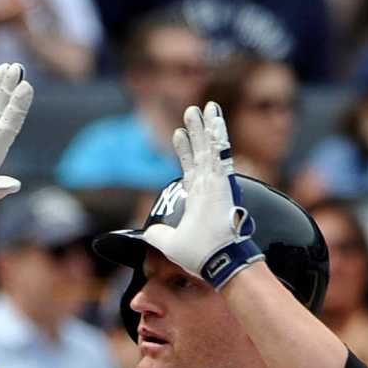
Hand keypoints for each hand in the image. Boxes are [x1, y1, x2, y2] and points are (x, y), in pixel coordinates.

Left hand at [139, 101, 257, 287]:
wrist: (217, 260)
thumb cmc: (199, 254)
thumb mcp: (170, 244)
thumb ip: (158, 235)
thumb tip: (145, 234)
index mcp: (199, 198)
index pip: (191, 168)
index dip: (184, 151)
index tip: (177, 134)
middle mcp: (209, 186)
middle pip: (201, 152)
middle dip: (196, 131)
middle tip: (191, 111)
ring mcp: (216, 182)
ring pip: (211, 147)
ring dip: (206, 126)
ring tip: (204, 106)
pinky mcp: (223, 180)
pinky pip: (220, 152)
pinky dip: (218, 134)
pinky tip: (214, 117)